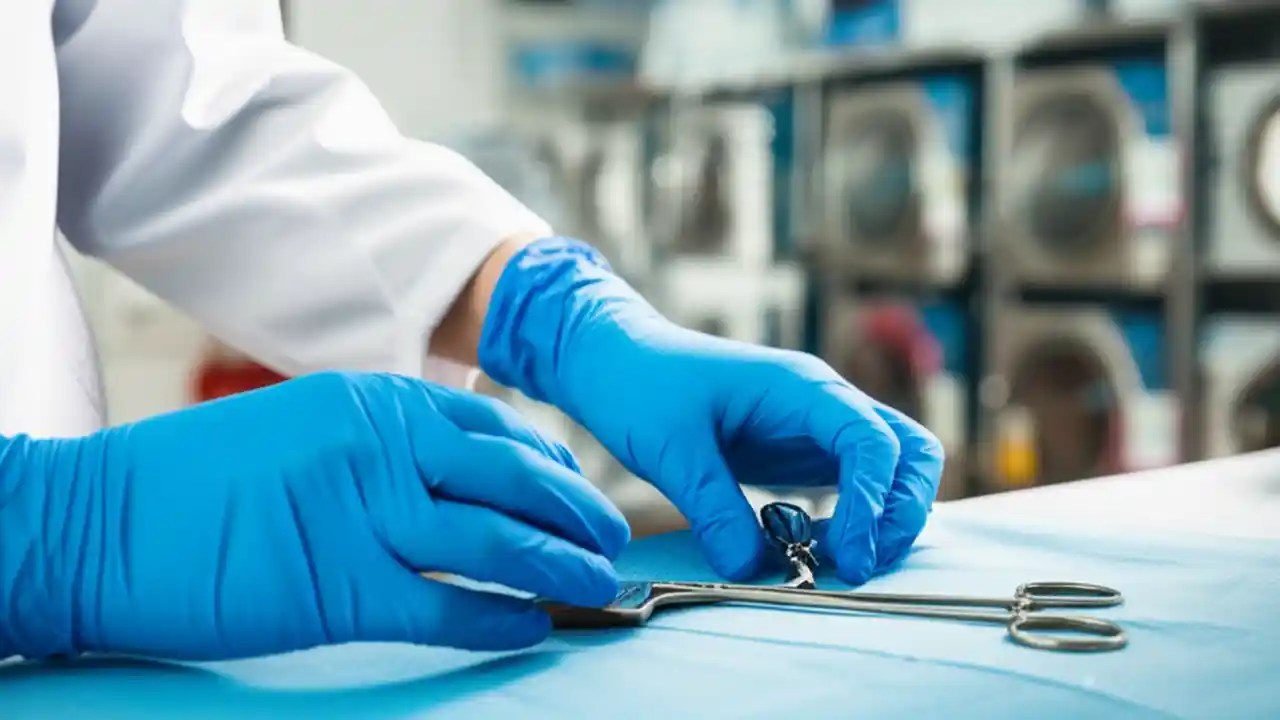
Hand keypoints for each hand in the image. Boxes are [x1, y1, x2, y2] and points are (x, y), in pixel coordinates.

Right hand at [1, 372, 626, 660]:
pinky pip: (447, 607)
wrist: (102, 522)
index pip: (494, 430)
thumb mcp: (303, 426)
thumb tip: (451, 473)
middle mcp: (380, 449)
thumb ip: (379, 441)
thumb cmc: (199, 480)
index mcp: (372, 403)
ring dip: (559, 566)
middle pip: (513, 482)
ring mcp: (364, 516)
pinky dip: (500, 618)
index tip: (580, 490)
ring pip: (496, 543)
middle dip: (577, 513)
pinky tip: (533, 626)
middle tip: (613, 542)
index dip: (552, 464)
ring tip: (597, 586)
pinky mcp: (341, 588)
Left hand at [479, 238, 943, 583]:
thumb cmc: (639, 384)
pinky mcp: (798, 452)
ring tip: (840, 565)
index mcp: (801, 388)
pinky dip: (852, 521)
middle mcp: (822, 404)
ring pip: (889, 469)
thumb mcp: (669, 447)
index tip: (846, 557)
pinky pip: (852, 486)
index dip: (873, 504)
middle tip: (860, 566)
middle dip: (902, 511)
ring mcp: (815, 428)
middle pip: (907, 452)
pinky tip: (814, 550)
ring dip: (884, 518)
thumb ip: (713, 505)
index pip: (873, 442)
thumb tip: (753, 567)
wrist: (613, 360)